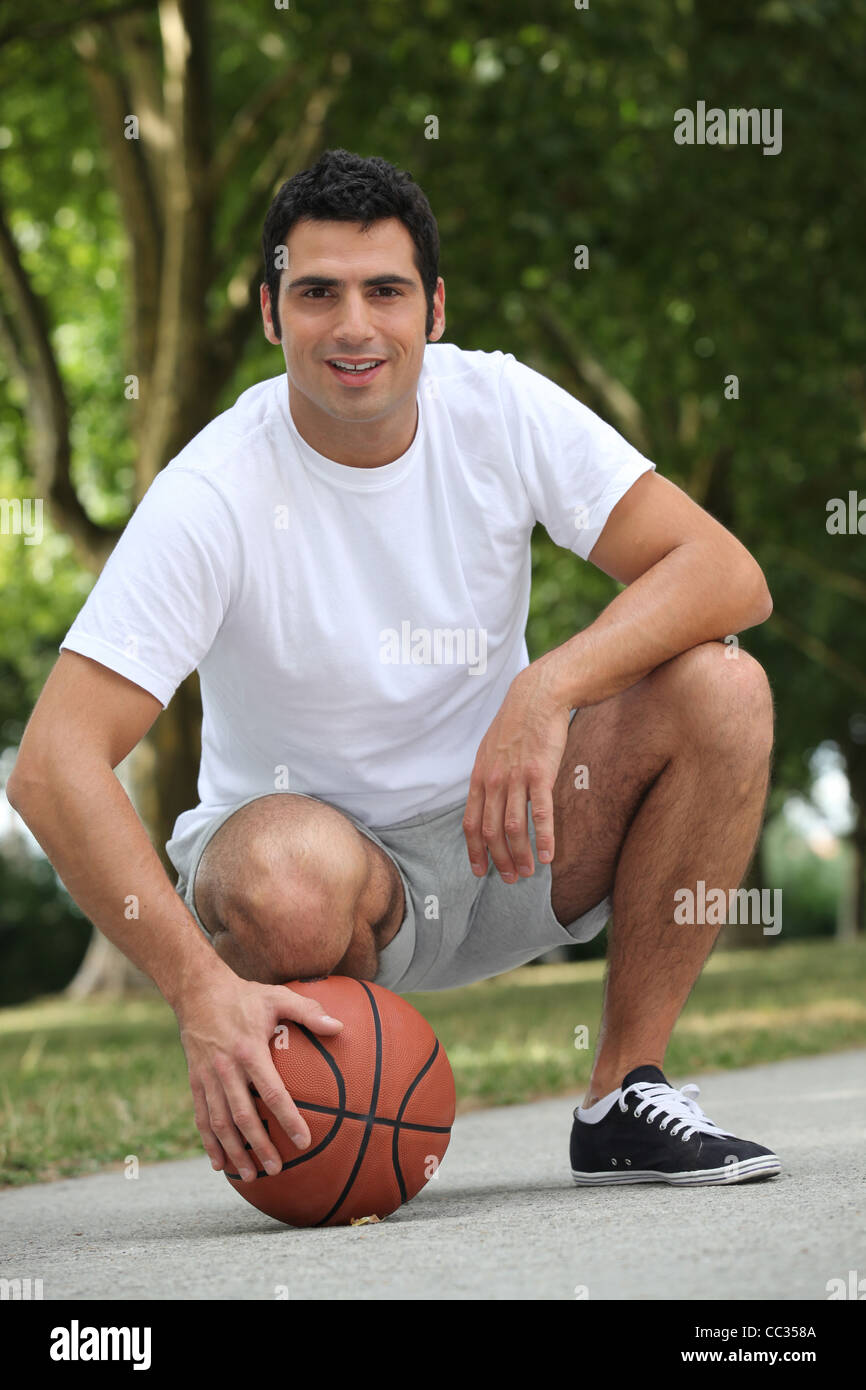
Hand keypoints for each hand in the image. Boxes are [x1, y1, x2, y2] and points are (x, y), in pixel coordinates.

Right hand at [175, 973, 342, 1182]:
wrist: (198, 990)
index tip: (304, 1142)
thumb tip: (340, 1026)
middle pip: (243, 1117)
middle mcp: (226, 1069)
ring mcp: (208, 1077)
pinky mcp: (195, 1081)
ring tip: (250, 1175)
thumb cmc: (245, 995)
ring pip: (220, 1124)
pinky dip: (209, 1143)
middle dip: (259, 1147)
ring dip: (234, 1152)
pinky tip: (219, 1164)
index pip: (272, 1093)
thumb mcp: (278, 996)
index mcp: (249, 1051)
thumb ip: (309, 1012)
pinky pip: (201, 1117)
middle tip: (277, 1169)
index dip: (288, 1119)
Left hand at [463, 659, 570, 882]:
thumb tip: (487, 800)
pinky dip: (544, 838)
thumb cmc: (516, 724)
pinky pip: (541, 813)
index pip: (470, 823)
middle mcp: (493, 781)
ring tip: (528, 873)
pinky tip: (548, 857)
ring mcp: (516, 778)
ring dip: (520, 856)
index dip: (475, 851)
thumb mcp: (490, 750)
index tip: (480, 872)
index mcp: (479, 777)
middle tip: (510, 879)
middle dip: (499, 860)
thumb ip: (488, 777)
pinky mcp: (540, 774)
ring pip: (514, 828)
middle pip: (490, 831)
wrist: (536, 696)